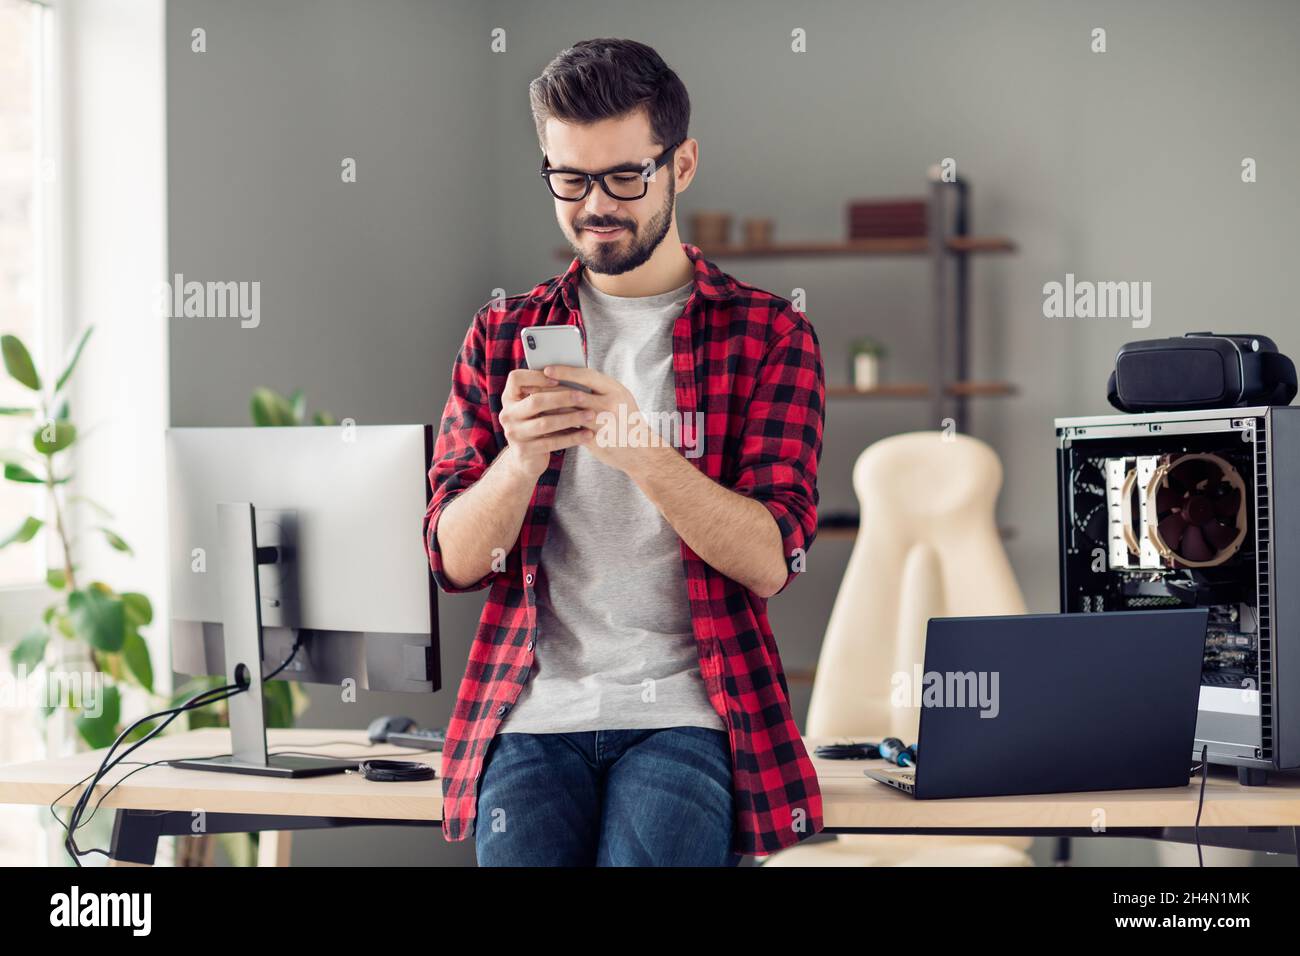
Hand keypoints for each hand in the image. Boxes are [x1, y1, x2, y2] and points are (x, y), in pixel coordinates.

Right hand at [499, 368, 595, 479]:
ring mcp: (513, 433)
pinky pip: (551, 442)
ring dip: (571, 418)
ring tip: (590, 415)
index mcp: (509, 397)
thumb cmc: (538, 423)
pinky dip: (571, 438)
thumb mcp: (538, 407)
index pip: (516, 378)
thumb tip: (573, 373)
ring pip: (545, 423)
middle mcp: (507, 414)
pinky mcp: (523, 451)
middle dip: (562, 398)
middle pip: (535, 401)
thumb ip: (547, 392)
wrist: (527, 459)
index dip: (536, 376)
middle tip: (584, 397)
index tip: (559, 378)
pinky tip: (586, 434)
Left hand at [540, 365, 668, 476]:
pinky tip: (544, 422)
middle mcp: (610, 404)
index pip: (586, 375)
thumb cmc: (625, 421)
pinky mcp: (596, 439)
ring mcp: (603, 423)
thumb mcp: (617, 398)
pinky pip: (570, 429)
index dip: (564, 371)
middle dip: (551, 390)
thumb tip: (567, 378)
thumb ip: (597, 390)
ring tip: (533, 404)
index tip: (546, 369)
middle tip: (532, 388)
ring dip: (549, 408)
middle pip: (573, 392)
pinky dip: (556, 425)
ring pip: (569, 412)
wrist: (641, 451)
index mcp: (615, 389)